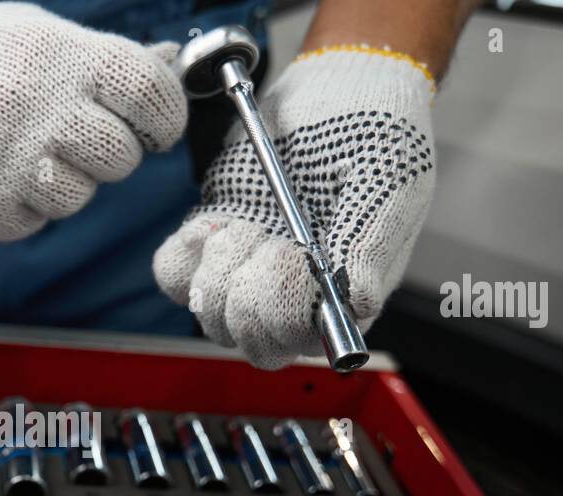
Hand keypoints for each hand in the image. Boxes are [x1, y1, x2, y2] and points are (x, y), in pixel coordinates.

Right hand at [0, 0, 186, 240]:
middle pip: (120, 158)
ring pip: (77, 198)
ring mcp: (2, 158)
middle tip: (75, 137)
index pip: (149, 93)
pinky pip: (30, 224)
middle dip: (108, 153)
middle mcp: (34, 105)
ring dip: (63, 183)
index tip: (154, 128)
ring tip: (27, 152)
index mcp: (60, 55)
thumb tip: (171, 70)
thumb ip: (105, 64)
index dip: (164, 118)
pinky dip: (22, 206)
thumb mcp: (45, 35)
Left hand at [154, 49, 435, 368]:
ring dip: (218, 271)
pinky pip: (174, 276)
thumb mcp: (388, 183)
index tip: (295, 256)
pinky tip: (214, 221)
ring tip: (246, 224)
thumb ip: (369, 246)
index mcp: (341, 298)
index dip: (285, 311)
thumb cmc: (379, 137)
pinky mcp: (213, 243)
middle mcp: (292, 298)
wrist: (343, 85)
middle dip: (247, 293)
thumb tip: (358, 301)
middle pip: (247, 340)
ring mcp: (247, 274)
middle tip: (268, 237)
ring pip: (208, 314)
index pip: (296, 344)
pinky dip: (186, 253)